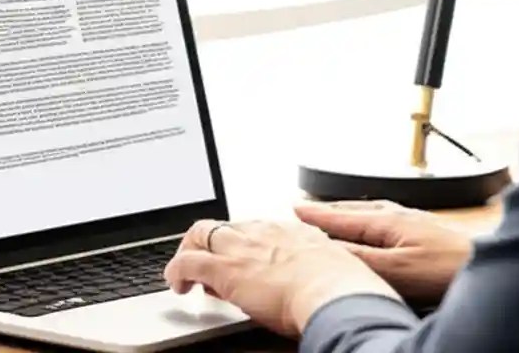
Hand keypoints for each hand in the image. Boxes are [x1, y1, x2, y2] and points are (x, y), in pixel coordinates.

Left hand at [163, 218, 401, 337]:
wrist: (335, 292)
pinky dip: (176, 271)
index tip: (240, 259)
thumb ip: (316, 267)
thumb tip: (311, 279)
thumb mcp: (331, 267)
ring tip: (185, 274)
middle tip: (205, 263)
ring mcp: (242, 247)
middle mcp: (263, 231)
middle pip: (224, 225)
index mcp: (290, 230)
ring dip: (189, 253)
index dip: (240, 244)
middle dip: (209, 242)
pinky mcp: (224, 268)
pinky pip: (187, 262)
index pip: (254, 228)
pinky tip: (177, 285)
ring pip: (201, 233)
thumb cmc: (342, 287)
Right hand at [294, 200, 473, 303]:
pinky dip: (364, 218)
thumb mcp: (394, 268)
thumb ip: (358, 256)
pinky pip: (382, 216)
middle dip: (326, 209)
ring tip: (330, 213)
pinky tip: (371, 224)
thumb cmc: (446, 269)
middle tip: (303, 208)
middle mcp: (396, 214)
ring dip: (345, 212)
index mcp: (385, 220)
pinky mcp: (422, 229)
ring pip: (367, 211)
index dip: (314, 216)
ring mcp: (411, 219)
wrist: (488, 265)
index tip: (293, 209)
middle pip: (351, 209)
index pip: (339, 217)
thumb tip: (325, 246)